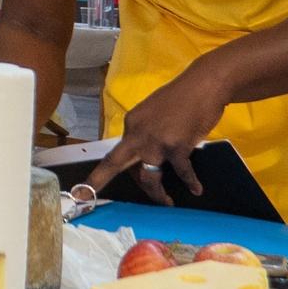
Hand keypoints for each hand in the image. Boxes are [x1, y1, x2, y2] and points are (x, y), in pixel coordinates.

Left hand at [85, 61, 230, 203]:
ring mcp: (156, 142)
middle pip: (115, 163)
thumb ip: (147, 131)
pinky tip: (196, 189)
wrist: (203, 85)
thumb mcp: (154, 112)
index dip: (112, 169)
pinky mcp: (177, 147)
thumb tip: (147, 152)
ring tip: (167, 203)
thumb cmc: (182, 97)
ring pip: (149, 177)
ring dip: (157, 194)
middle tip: (84, 196)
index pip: (120, 152)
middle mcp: (138, 133)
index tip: (91, 181)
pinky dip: (191, 182)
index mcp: (131, 123)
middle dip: (98, 180)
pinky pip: (183, 172)